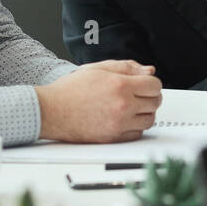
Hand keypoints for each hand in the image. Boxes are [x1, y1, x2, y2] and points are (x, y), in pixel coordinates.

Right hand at [36, 59, 161, 142]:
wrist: (51, 110)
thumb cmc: (71, 90)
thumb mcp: (99, 69)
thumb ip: (127, 67)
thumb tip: (150, 71)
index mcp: (121, 85)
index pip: (155, 85)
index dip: (151, 83)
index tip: (145, 84)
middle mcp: (123, 106)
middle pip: (155, 103)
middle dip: (150, 97)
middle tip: (139, 95)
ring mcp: (119, 124)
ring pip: (149, 120)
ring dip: (145, 113)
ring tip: (133, 107)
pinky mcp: (113, 138)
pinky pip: (137, 133)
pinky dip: (135, 127)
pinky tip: (125, 119)